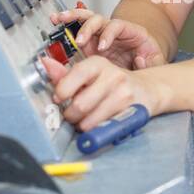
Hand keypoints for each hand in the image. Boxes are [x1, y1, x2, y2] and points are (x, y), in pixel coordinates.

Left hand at [39, 54, 166, 131]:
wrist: (148, 89)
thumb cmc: (114, 82)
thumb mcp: (92, 74)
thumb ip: (67, 73)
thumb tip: (45, 64)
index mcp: (99, 63)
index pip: (75, 75)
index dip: (62, 91)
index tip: (58, 98)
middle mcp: (113, 76)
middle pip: (80, 104)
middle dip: (70, 114)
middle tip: (71, 114)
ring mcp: (123, 94)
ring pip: (89, 120)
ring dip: (82, 125)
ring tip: (84, 119)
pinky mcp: (130, 111)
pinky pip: (103, 128)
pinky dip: (95, 130)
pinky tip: (97, 123)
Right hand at [49, 5, 164, 69]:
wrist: (144, 56)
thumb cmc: (150, 58)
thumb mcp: (156, 60)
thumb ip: (152, 62)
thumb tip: (140, 60)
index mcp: (130, 31)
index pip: (116, 27)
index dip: (108, 35)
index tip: (102, 47)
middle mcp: (112, 29)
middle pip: (99, 20)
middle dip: (88, 28)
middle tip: (80, 41)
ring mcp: (99, 33)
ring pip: (86, 18)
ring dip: (72, 17)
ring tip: (59, 18)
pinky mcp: (89, 41)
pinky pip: (77, 26)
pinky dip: (66, 21)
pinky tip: (55, 19)